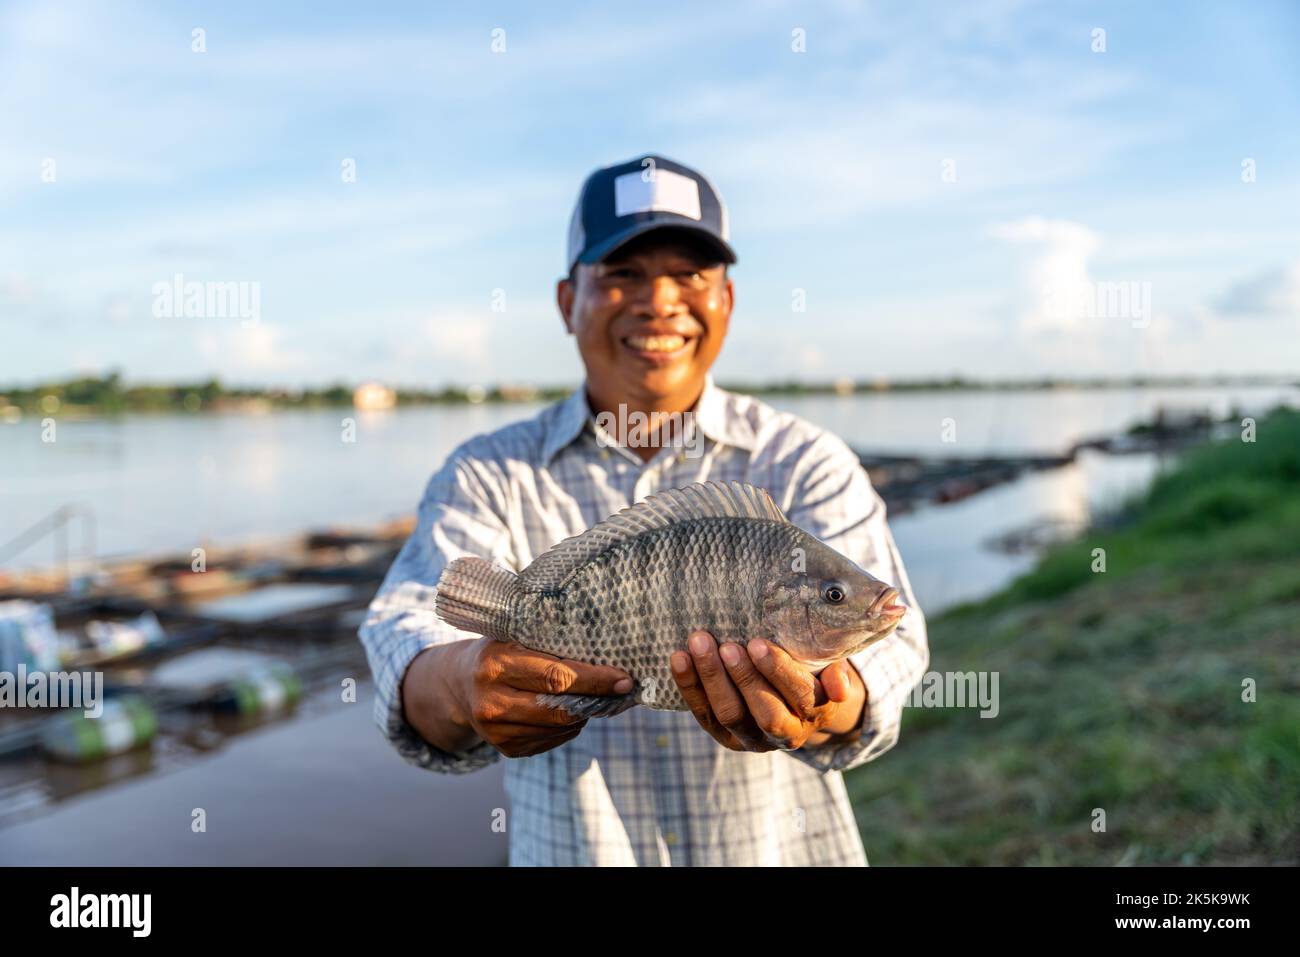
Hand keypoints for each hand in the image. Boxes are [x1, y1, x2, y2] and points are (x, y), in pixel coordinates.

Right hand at [403, 638, 632, 758]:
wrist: (458, 684)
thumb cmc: (498, 652)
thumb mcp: (514, 637)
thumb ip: (548, 644)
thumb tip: (604, 655)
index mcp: (496, 665)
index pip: (555, 676)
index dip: (594, 679)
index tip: (624, 678)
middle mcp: (492, 702)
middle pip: (559, 708)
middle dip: (597, 699)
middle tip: (621, 690)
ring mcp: (497, 731)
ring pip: (559, 727)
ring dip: (585, 714)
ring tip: (595, 697)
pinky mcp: (505, 749)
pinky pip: (551, 742)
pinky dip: (568, 728)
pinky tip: (571, 712)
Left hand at [670, 631, 865, 752]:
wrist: (798, 704)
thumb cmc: (813, 671)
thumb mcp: (831, 669)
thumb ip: (836, 674)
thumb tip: (838, 686)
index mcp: (816, 714)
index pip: (799, 695)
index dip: (778, 671)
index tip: (758, 643)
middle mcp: (786, 734)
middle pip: (764, 713)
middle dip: (744, 678)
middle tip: (727, 645)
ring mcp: (752, 739)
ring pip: (729, 714)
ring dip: (711, 678)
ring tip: (698, 643)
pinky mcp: (724, 736)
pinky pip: (703, 714)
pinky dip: (689, 686)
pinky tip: (678, 657)